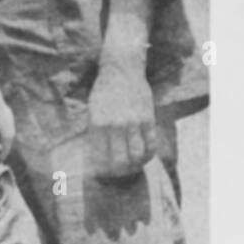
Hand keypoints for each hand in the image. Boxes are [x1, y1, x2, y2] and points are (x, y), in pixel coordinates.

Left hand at [85, 61, 156, 179]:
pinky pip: (151, 143)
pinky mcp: (148, 119)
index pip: (98, 156)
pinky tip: (145, 156)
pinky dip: (149, 154)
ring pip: (137, 155)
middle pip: (119, 160)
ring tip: (133, 167)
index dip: (99, 169)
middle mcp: (115, 125)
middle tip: (118, 174)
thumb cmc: (104, 90)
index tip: (100, 175)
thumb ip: (96, 130)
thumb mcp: (93, 110)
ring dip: (136, 165)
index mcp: (97, 124)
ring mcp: (133, 122)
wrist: (121, 69)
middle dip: (118, 172)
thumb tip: (97, 151)